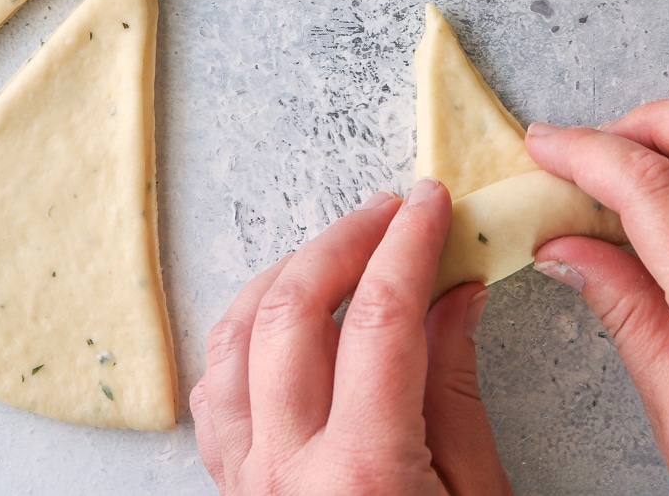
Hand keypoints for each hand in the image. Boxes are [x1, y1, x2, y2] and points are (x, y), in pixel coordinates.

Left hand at [190, 179, 511, 495]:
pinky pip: (213, 392)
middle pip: (292, 310)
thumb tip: (455, 292)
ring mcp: (247, 484)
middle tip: (394, 211)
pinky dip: (243, 334)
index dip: (409, 243)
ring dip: (286, 275)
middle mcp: (285, 471)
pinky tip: (281, 316)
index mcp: (360, 472)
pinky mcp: (234, 493)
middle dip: (345, 240)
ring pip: (233, 340)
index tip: (433, 200)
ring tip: (339, 248)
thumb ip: (455, 389)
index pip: (379, 315)